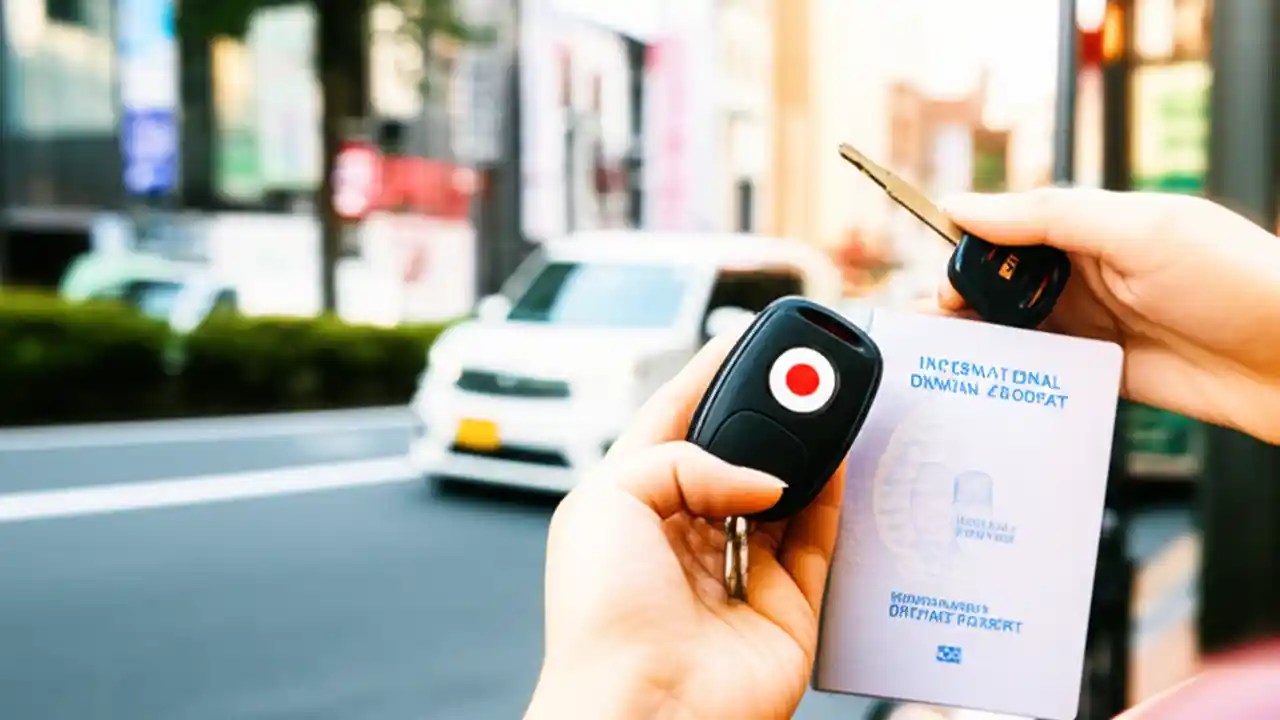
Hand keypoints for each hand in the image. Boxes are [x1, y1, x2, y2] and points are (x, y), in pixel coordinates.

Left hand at [525, 333, 843, 719]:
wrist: (644, 708)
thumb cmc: (601, 618)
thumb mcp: (609, 499)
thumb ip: (684, 457)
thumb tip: (763, 479)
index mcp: (630, 508)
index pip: (673, 423)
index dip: (707, 378)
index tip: (742, 338)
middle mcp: (685, 537)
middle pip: (736, 455)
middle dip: (766, 412)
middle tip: (799, 371)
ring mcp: (737, 571)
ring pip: (783, 494)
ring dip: (805, 449)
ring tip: (825, 403)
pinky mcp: (786, 607)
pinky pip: (818, 541)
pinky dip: (832, 497)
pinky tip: (838, 455)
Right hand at [936, 187, 1279, 444]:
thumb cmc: (1238, 281)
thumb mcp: (1139, 230)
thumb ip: (1049, 216)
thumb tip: (964, 204)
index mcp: (1095, 227)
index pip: (1010, 227)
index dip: (968, 246)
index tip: (942, 271)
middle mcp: (1089, 275)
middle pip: (1003, 282)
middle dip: (964, 298)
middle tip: (943, 321)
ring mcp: (1096, 327)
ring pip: (1014, 329)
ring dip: (978, 339)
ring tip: (948, 355)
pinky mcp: (1104, 374)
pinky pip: (1042, 373)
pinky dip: (1010, 378)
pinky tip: (985, 385)